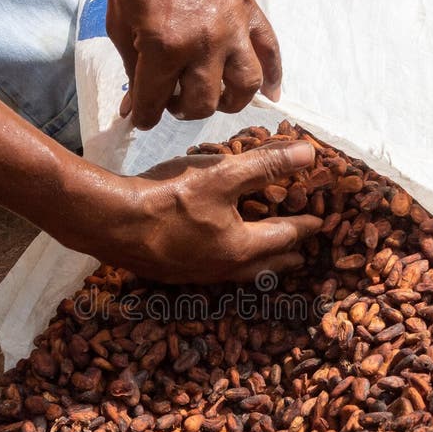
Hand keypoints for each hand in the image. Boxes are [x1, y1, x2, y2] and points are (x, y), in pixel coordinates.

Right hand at [64, 140, 320, 283]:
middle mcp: (225, 268)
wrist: (111, 224)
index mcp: (243, 247)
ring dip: (259, 264)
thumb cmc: (169, 198)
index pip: (285, 236)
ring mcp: (199, 275)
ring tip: (266, 258)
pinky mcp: (175, 275)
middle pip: (266, 265)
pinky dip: (231, 264)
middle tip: (302, 252)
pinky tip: (219, 256)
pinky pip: (216, 272)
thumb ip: (266, 165)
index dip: (305, 225)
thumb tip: (309, 155)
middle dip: (286, 256)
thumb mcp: (222, 175)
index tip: (320, 222)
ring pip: (241, 273)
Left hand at [101, 0, 280, 130]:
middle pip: (202, 104)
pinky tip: (269, 93)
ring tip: (213, 97)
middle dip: (182, 110)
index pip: (155, 103)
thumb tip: (133, 107)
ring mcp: (232, 27)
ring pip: (244, 88)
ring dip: (228, 102)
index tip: (141, 118)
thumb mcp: (119, 24)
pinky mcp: (248, 12)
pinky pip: (271, 52)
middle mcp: (203, 42)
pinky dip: (274, 76)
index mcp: (164, 45)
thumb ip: (132, 71)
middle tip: (171, 99)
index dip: (143, 117)